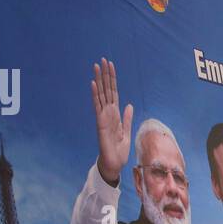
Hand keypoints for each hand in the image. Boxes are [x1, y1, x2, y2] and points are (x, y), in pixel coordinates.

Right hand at [92, 57, 132, 186]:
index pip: (113, 93)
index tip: (111, 66)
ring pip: (101, 94)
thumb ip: (127, 118)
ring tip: (96, 66)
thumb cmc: (119, 150)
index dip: (112, 80)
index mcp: (115, 114)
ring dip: (99, 80)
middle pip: (106, 90)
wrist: (114, 163)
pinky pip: (97, 106)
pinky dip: (96, 95)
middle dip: (105, 75)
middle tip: (103, 59)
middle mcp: (108, 113)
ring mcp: (103, 117)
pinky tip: (93, 83)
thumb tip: (129, 105)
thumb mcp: (127, 132)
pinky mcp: (100, 123)